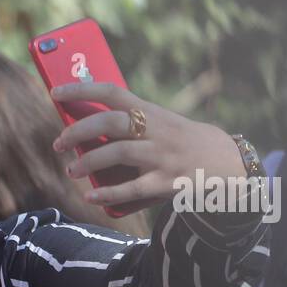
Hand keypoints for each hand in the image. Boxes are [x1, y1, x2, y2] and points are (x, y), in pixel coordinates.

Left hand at [50, 82, 243, 210]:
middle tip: (59, 143)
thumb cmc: (186, 144)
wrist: (231, 165)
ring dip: (88, 162)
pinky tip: (91, 197)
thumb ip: (133, 128)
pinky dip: (108, 194)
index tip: (55, 92)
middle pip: (110, 122)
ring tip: (72, 170)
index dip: (82, 89)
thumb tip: (87, 139)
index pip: (113, 91)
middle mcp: (157, 131)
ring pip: (118, 153)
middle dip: (78, 131)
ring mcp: (163, 156)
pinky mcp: (168, 182)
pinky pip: (132, 189)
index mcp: (153, 112)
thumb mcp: (164, 126)